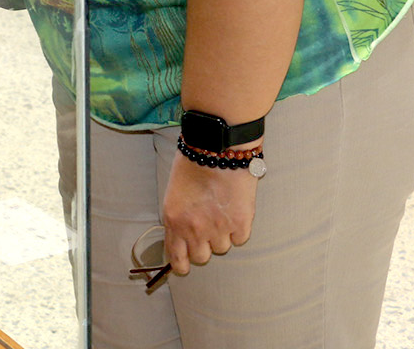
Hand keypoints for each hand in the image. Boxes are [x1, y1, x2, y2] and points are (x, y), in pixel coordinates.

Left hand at [160, 151, 258, 274]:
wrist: (218, 147)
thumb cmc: (193, 162)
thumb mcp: (174, 191)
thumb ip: (177, 217)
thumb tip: (183, 235)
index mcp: (173, 220)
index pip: (176, 256)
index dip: (181, 264)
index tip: (185, 266)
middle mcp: (194, 229)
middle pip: (201, 257)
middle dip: (203, 245)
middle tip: (208, 228)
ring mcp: (218, 229)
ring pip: (222, 248)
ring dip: (222, 235)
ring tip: (221, 211)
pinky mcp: (240, 224)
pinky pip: (240, 238)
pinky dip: (239, 228)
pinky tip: (234, 209)